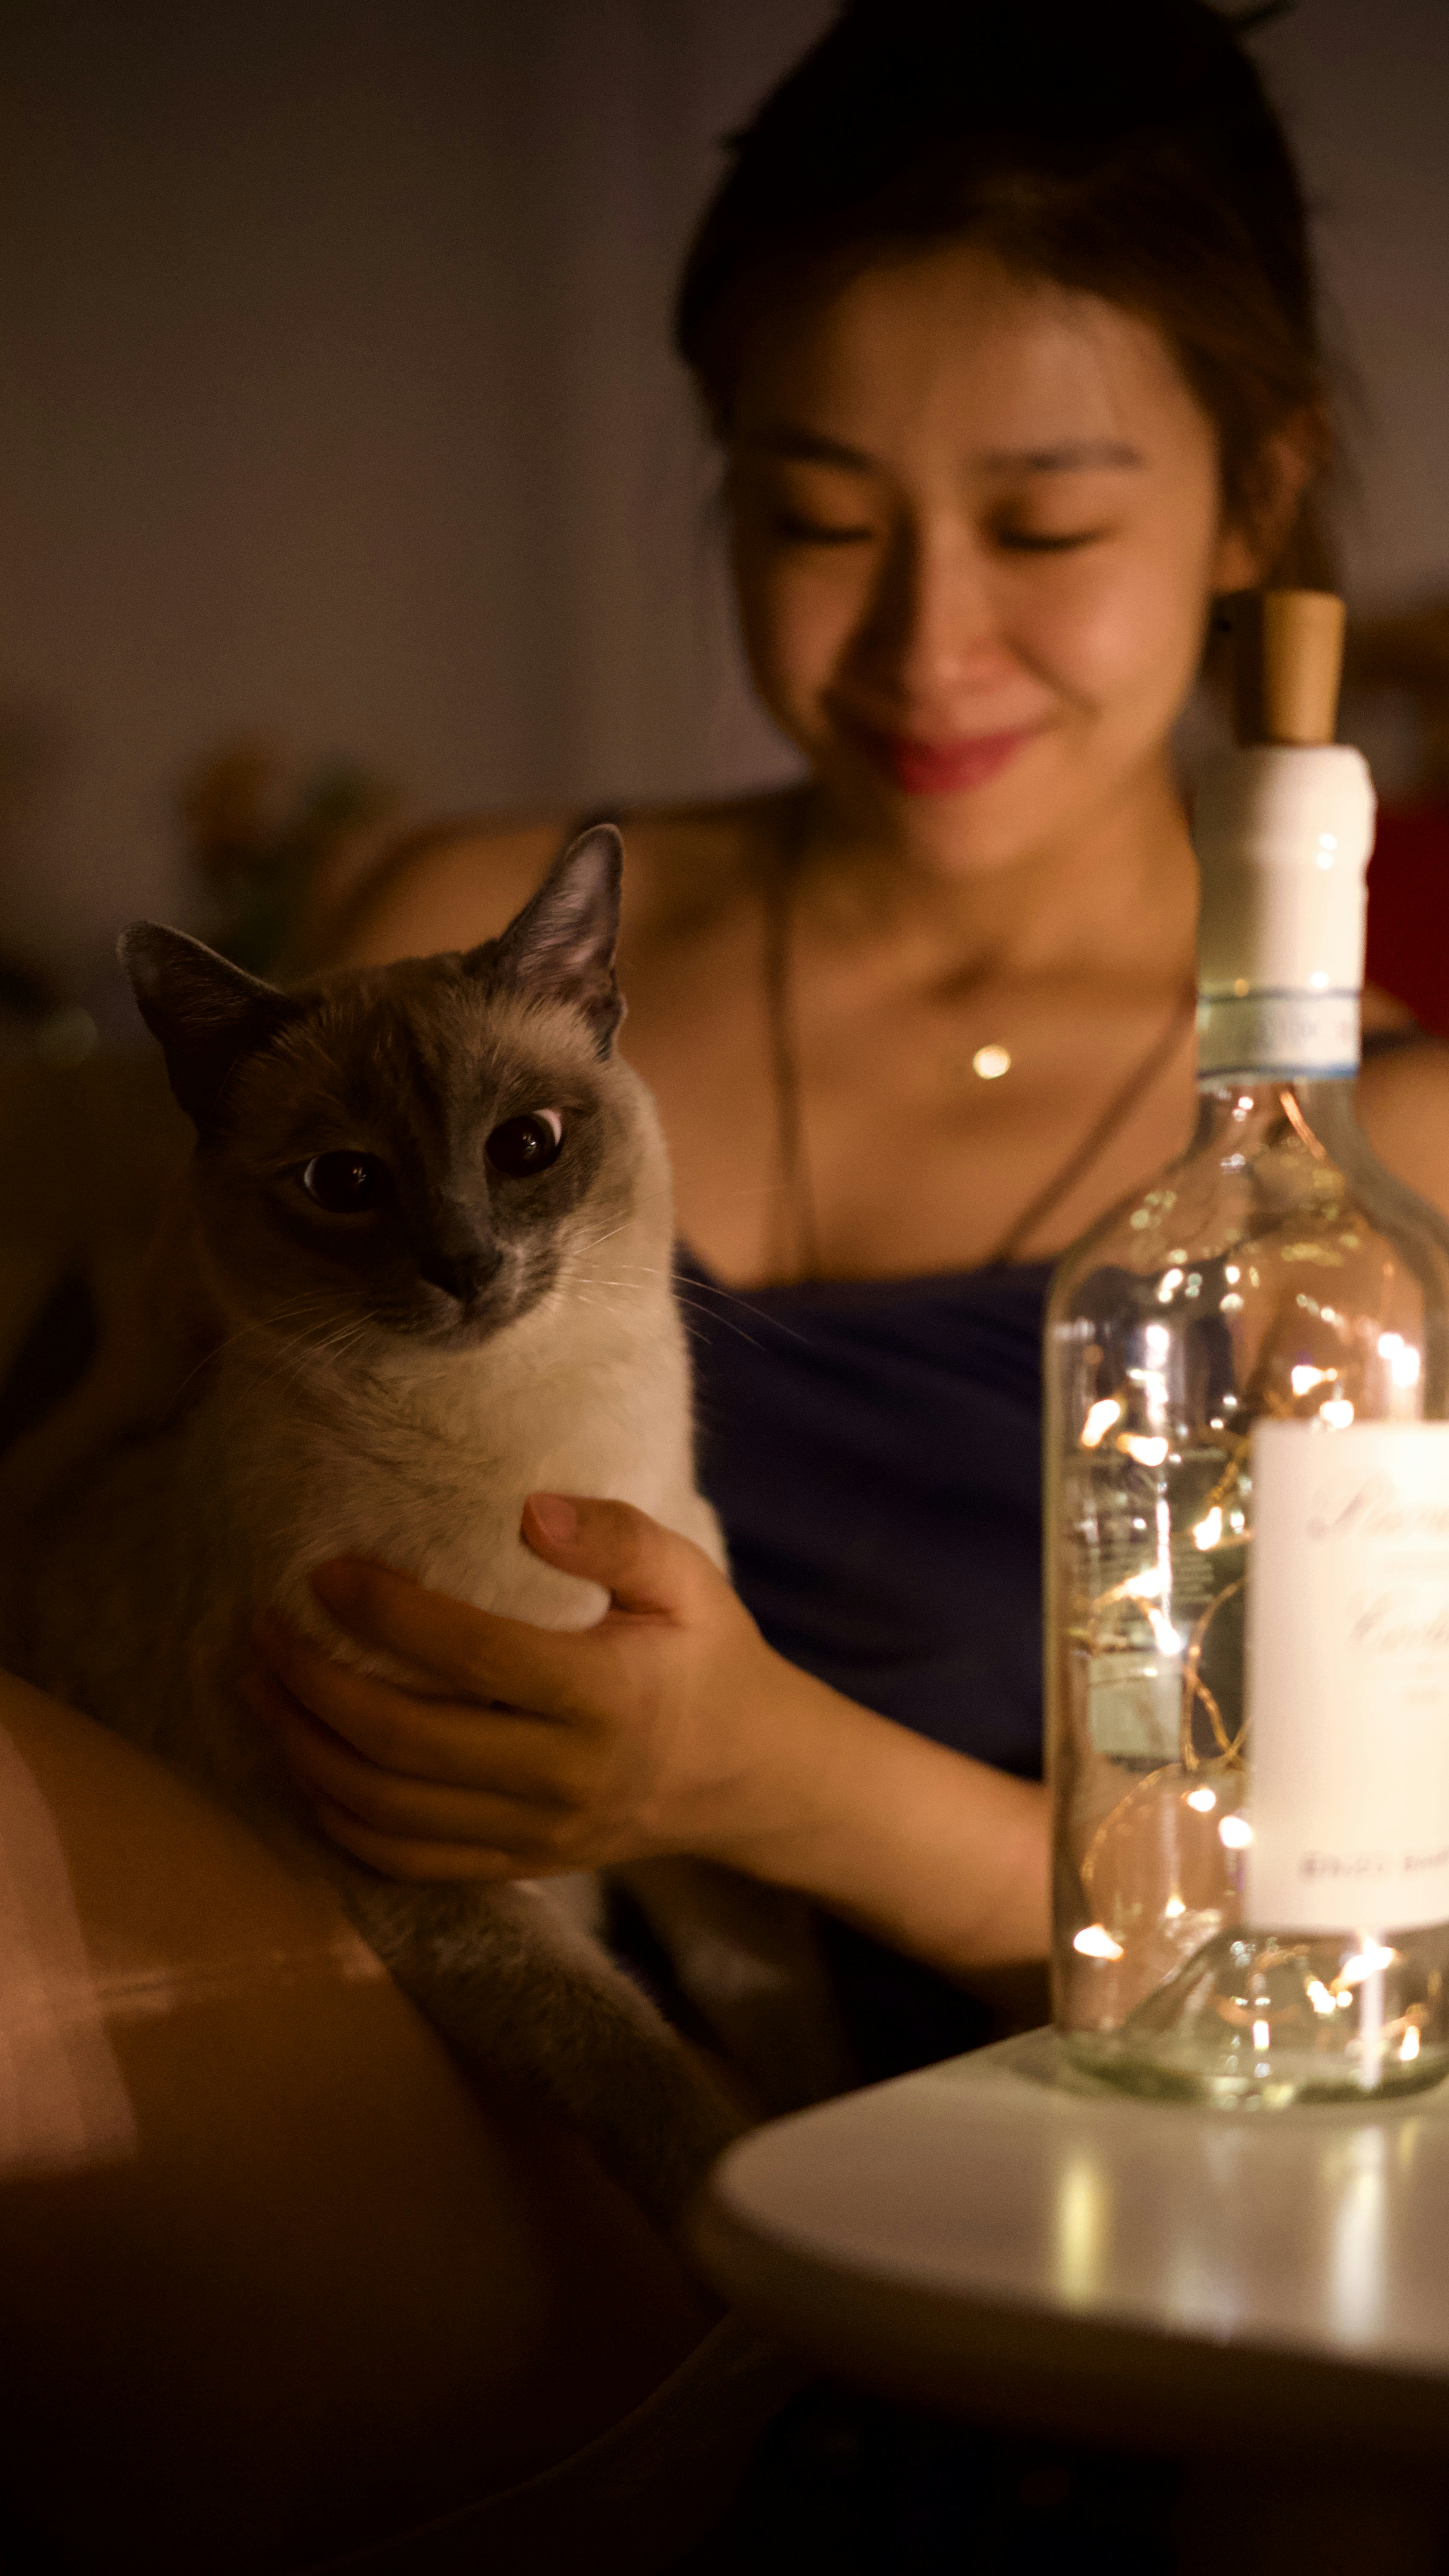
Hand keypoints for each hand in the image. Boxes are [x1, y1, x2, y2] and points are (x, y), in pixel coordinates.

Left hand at [242, 1495, 833, 1884]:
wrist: (754, 1779)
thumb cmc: (710, 1658)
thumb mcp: (688, 1579)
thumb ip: (616, 1538)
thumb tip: (527, 1510)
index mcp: (606, 1696)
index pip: (472, 1655)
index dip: (388, 1613)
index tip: (324, 1573)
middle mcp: (564, 1776)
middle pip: (407, 1741)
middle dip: (314, 1685)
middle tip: (261, 1630)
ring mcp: (537, 1833)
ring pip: (391, 1809)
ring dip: (307, 1751)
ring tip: (258, 1690)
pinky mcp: (520, 1866)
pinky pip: (409, 1861)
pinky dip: (341, 1823)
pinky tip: (303, 1769)